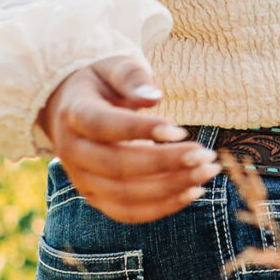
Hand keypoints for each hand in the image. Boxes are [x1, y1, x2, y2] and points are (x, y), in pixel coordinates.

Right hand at [37, 55, 220, 223]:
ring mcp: (81, 179)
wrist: (71, 110)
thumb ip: (132, 76)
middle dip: (166, 163)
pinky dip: (162, 207)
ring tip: (207, 171)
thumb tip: (153, 96)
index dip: (140, 130)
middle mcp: (71, 151)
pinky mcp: (96, 198)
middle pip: (116, 165)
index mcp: (74, 114)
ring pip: (124, 194)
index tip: (179, 130)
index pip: (103, 126)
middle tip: (205, 154)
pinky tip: (193, 192)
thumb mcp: (113, 67)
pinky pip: (128, 212)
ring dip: (171, 187)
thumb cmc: (102, 85)